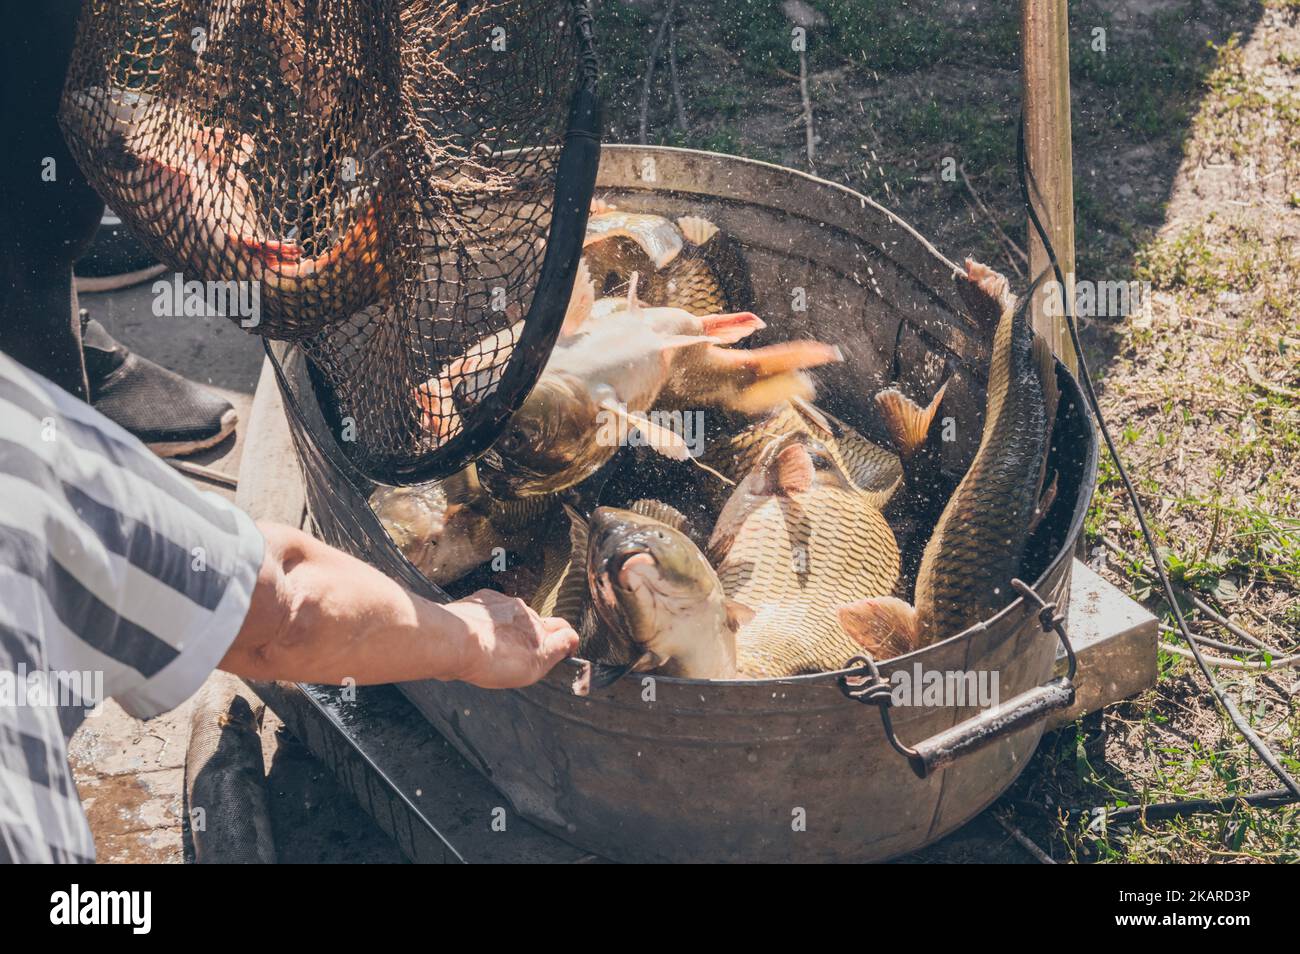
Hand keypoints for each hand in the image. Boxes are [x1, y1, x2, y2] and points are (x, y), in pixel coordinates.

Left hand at [445, 589, 578, 688]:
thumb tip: (569, 639)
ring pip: (512, 615)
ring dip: (508, 628)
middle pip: (537, 622)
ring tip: (491, 647)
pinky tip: (476, 634)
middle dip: (532, 635)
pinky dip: (488, 620)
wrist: (453, 641)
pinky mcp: (482, 600)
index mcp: (541, 631)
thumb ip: (555, 652)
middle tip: (518, 655)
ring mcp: (503, 603)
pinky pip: (491, 609)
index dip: (566, 640)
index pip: (565, 630)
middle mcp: (525, 612)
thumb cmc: (490, 659)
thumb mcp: (532, 668)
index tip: (563, 648)